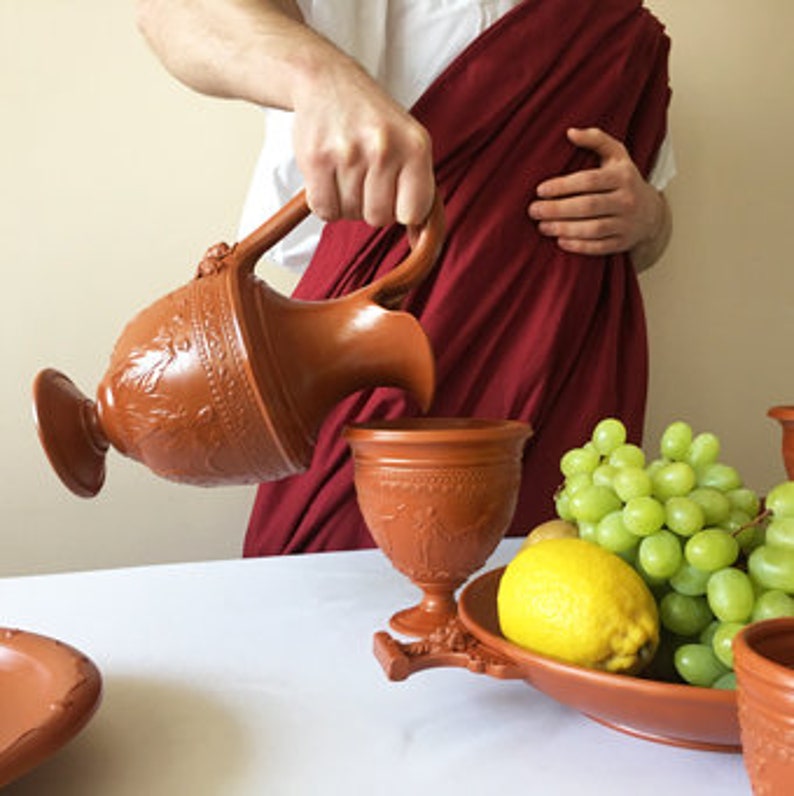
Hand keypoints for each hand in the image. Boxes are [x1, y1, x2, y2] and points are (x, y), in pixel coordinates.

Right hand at [291, 56, 435, 227]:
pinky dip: (325, 203)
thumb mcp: (408, 143)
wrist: (326, 80)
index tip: (393, 196)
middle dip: (371, 207)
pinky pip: (324, 210)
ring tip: (347, 172)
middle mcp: (384, 148)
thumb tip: (420, 242)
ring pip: (350, 215)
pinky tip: (329, 179)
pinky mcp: (317, 159)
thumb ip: (418, 189)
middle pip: (379, 218)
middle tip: (365, 179)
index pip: (414, 213)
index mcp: (416, 146)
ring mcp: (349, 153)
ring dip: (347, 203)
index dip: (401, 211)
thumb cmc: (372, 120)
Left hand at [528, 127, 665, 260]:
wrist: (651, 214)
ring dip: (565, 229)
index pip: (590, 180)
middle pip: (589, 206)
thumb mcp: (616, 155)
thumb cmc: (624, 179)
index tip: (540, 190)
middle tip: (534, 211)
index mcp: (623, 176)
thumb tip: (570, 132)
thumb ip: (596, 139)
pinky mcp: (623, 243)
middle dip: (558, 209)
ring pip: (593, 229)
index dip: (563, 186)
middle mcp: (627, 200)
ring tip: (543, 227)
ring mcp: (627, 223)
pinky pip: (599, 247)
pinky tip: (560, 241)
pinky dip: (579, 246)